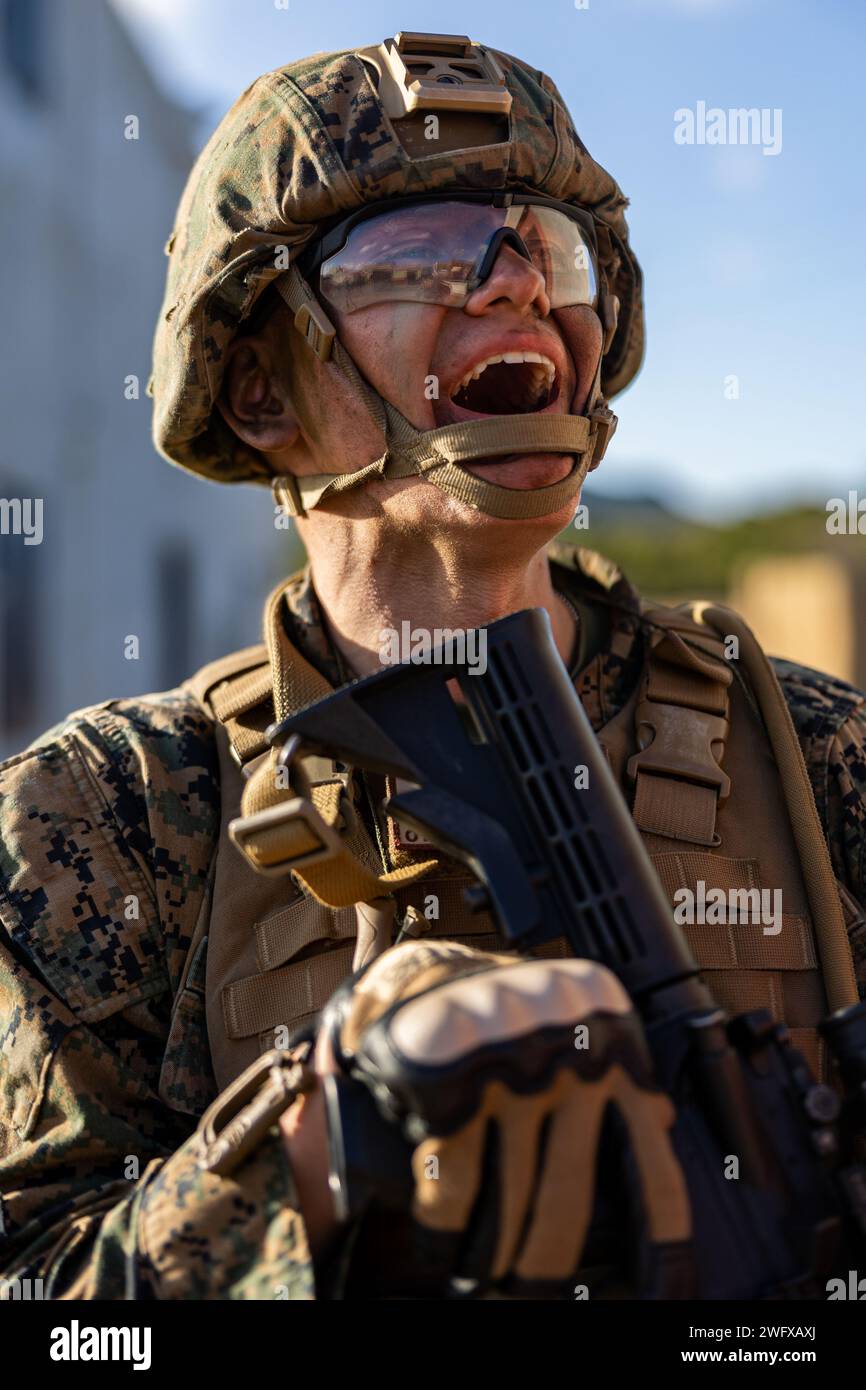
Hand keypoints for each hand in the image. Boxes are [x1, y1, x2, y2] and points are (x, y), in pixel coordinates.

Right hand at [327, 941, 691, 1291]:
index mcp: (618, 1054)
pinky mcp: (450, 1085)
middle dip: (545, 1267)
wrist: (428, 974)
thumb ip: (622, 1078)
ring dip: (489, 1257)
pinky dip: (443, 1229)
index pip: (654, 1176)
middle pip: (570, 1206)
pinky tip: (438, 1242)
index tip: (661, 1296)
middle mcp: (572, 1061)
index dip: (661, 1254)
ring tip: (479, 1275)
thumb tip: (664, 1128)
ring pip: (509, 1205)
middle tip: (532, 1292)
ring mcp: (510, 1072)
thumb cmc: (515, 1014)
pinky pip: (454, 1187)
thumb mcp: (585, 1027)